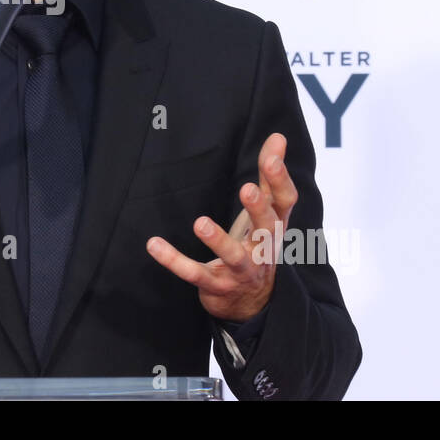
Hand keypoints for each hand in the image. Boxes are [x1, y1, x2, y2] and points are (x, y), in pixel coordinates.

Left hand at [145, 132, 297, 321]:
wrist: (251, 303)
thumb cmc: (256, 246)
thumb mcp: (265, 212)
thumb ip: (268, 176)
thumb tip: (278, 137)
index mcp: (274, 227)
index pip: (285, 202)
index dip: (280, 181)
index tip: (270, 157)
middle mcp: (263, 249)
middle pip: (267, 229)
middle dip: (258, 209)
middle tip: (247, 188)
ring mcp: (240, 270)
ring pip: (233, 257)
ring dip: (218, 241)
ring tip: (200, 223)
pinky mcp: (216, 285)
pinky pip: (195, 273)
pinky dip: (174, 261)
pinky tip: (154, 245)